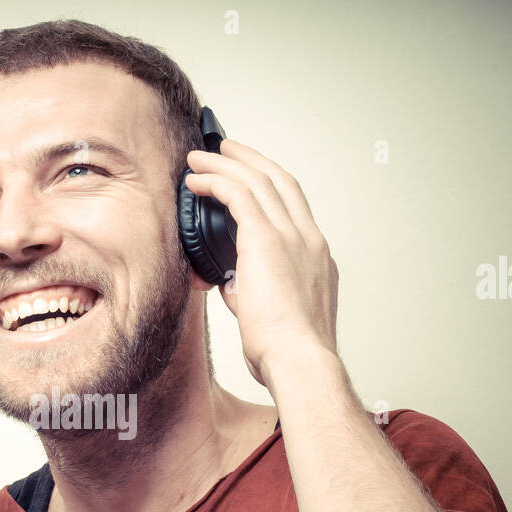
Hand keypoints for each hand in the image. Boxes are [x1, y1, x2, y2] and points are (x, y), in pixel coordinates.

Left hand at [184, 139, 339, 385]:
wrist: (300, 362)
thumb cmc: (288, 354)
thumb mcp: (271, 319)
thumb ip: (251, 295)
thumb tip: (231, 287)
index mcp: (315, 259)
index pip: (294, 208)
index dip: (270, 186)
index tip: (250, 177)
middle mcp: (309, 241)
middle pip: (281, 181)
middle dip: (251, 160)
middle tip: (226, 149)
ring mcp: (292, 237)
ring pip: (258, 180)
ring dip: (227, 164)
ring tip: (201, 157)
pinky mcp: (267, 240)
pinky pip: (238, 194)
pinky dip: (215, 181)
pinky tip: (196, 180)